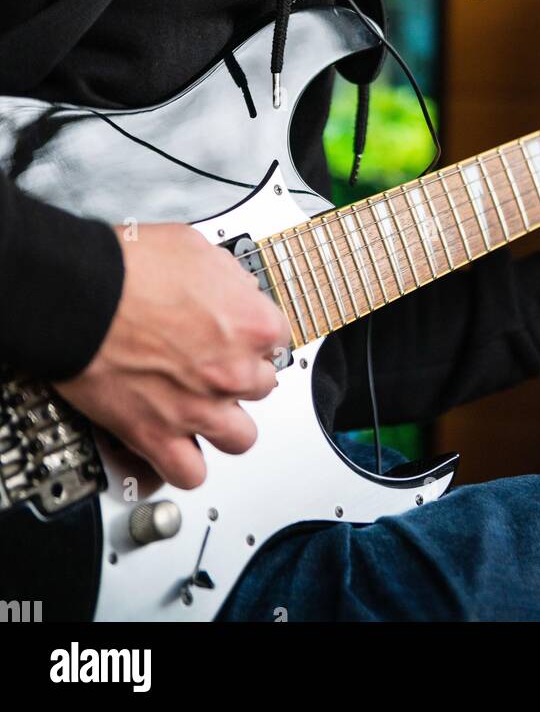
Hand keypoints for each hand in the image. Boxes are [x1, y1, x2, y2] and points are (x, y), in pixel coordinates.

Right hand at [52, 223, 293, 488]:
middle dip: (240, 374)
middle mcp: (233, 371)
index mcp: (251, 323)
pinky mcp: (156, 436)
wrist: (78, 294)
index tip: (240, 334)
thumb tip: (237, 290)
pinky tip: (177, 446)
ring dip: (226, 423)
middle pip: (261, 386)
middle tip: (214, 363)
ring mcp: (198, 408)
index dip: (255, 334)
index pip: (279, 339)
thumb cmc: (129, 267)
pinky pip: (190, 473)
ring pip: (240, 437)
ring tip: (206, 408)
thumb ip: (228, 277)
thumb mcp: (197, 248)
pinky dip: (186, 465)